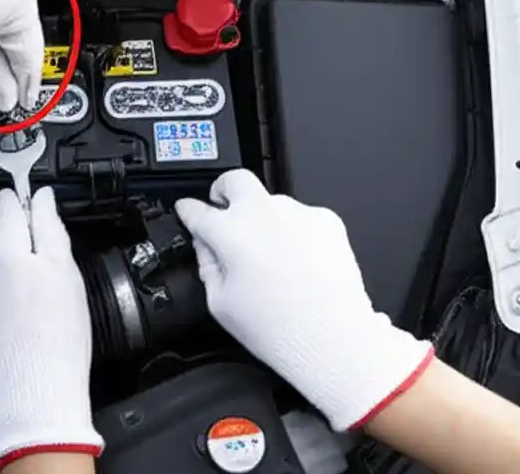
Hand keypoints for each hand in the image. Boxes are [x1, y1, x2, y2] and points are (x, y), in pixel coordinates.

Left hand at [0, 188, 102, 471]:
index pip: (6, 205)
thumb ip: (50, 228)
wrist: (31, 393)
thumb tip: (41, 198)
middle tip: (46, 277)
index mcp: (3, 251)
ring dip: (6, 278)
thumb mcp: (66, 273)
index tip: (34, 210)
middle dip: (19, 249)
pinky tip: (16, 324)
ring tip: (32, 309)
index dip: (23, 204)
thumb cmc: (55, 340)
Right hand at [175, 170, 432, 430]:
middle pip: (235, 180)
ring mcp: (298, 213)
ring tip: (270, 259)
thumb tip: (207, 247)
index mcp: (230, 233)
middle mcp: (263, 214)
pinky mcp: (327, 221)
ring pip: (270, 202)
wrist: (332, 338)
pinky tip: (296, 262)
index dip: (188, 210)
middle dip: (223, 191)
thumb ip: (207, 265)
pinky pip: (300, 217)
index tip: (187, 211)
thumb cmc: (280, 328)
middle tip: (222, 211)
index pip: (197, 209)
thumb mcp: (221, 304)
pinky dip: (293, 232)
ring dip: (262, 219)